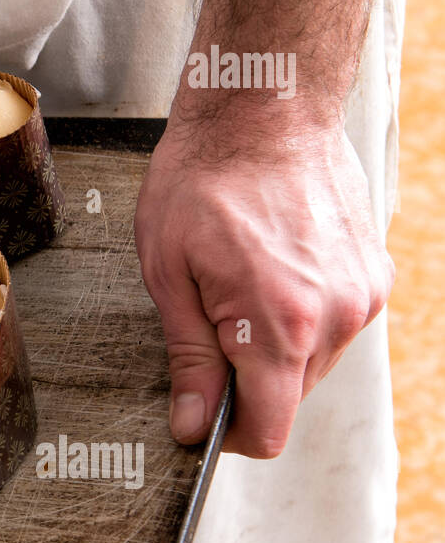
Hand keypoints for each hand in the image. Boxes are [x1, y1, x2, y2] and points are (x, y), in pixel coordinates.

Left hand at [134, 114, 393, 456]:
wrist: (262, 108)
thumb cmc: (201, 180)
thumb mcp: (167, 273)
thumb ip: (189, 358)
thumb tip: (193, 425)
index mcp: (282, 324)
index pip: (269, 428)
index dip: (228, 433)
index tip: (199, 413)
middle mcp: (337, 316)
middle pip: (289, 396)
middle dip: (244, 378)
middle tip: (205, 318)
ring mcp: (364, 294)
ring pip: (313, 362)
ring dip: (272, 345)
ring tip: (236, 283)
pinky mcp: (374, 273)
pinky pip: (333, 323)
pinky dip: (299, 315)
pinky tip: (267, 268)